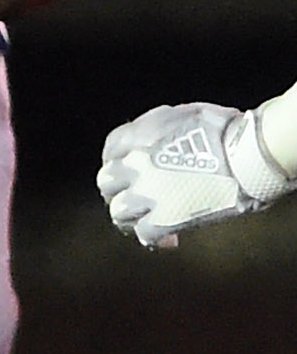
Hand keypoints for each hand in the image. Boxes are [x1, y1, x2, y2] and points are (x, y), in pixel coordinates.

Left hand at [96, 102, 294, 248]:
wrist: (247, 157)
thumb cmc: (227, 130)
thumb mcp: (186, 115)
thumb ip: (164, 129)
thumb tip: (163, 140)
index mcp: (138, 136)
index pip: (110, 150)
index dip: (118, 161)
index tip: (130, 170)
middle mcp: (134, 165)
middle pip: (106, 182)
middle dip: (118, 190)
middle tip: (135, 196)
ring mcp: (146, 194)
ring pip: (118, 211)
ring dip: (131, 216)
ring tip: (146, 219)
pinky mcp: (163, 219)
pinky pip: (144, 233)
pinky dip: (154, 237)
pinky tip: (169, 238)